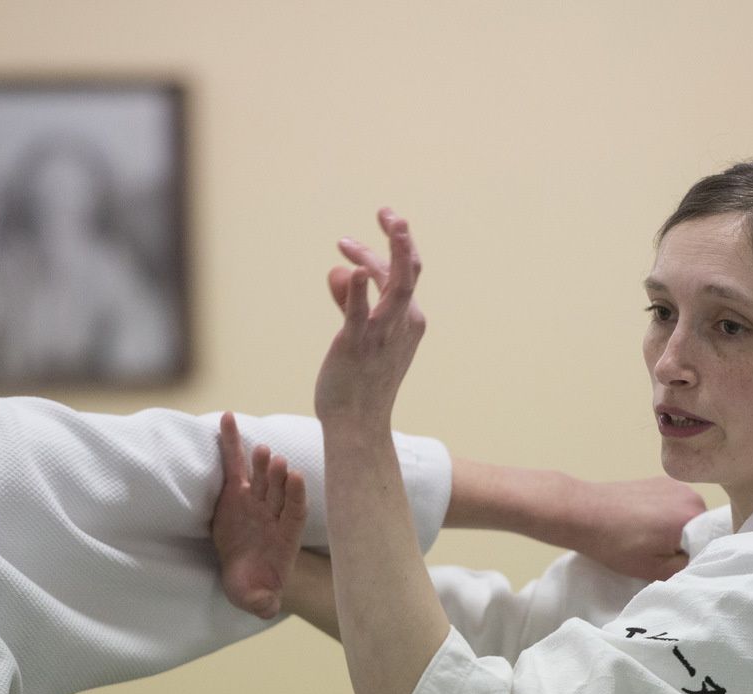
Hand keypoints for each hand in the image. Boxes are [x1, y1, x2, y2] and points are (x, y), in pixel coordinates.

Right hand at [212, 412, 307, 618]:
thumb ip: (263, 602)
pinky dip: (232, 444)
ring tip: (260, 449)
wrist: (246, 579)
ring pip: (261, 479)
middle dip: (277, 478)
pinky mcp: (235, 494)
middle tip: (276, 462)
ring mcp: (256, 502)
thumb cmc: (255, 588)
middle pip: (279, 493)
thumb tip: (267, 606)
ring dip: (261, 464)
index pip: (294, 514)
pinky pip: (234, 466)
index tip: (296, 479)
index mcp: (284, 538)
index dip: (296, 497)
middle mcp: (273, 516)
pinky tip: (228, 420)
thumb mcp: (257, 600)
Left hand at [314, 208, 425, 428]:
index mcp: (410, 322)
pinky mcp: (356, 344)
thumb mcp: (360, 337)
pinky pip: (361, 314)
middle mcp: (403, 324)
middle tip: (386, 211)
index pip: (400, 275)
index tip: (353, 240)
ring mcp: (382, 334)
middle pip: (406, 271)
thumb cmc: (359, 383)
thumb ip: (352, 302)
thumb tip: (342, 271)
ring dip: (396, 252)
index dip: (382, 251)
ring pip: (399, 285)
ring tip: (392, 221)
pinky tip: (355, 269)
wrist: (357, 424)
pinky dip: (360, 290)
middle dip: (401, 238)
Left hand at [564, 476, 706, 580]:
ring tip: (645, 539)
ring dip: (672, 530)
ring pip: (686, 518)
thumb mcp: (654, 570)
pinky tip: (640, 525)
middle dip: (684, 544)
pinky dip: (662, 517)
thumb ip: (686, 569)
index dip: (695, 559)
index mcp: (694, 516)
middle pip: (700, 530)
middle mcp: (691, 495)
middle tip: (656, 554)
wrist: (580, 512)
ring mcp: (675, 485)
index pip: (712, 545)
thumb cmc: (614, 543)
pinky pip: (673, 506)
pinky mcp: (660, 481)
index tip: (673, 565)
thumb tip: (702, 564)